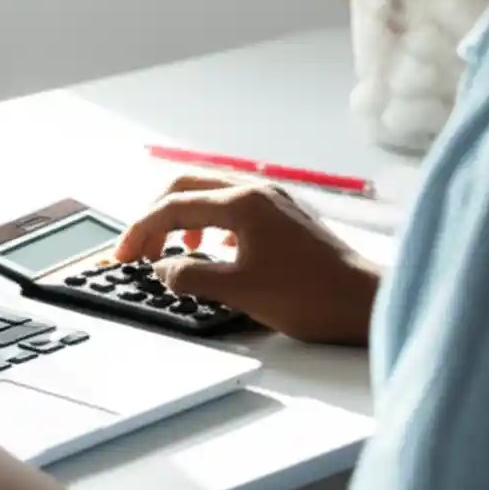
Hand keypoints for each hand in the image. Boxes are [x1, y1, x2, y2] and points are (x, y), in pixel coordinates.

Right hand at [116, 175, 379, 344]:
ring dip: (180, 216)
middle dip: (155, 216)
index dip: (140, 231)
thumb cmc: (311, 297)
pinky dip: (206, 221)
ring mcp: (272, 200)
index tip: (122, 256)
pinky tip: (209, 248)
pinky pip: (230, 205)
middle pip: (186, 187)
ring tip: (170, 250)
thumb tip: (163, 270)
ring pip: (208, 193)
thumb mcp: (241, 292)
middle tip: (138, 248)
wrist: (367, 302)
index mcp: (243, 204)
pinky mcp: (284, 215)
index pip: (174, 206)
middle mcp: (256, 192)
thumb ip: (193, 277)